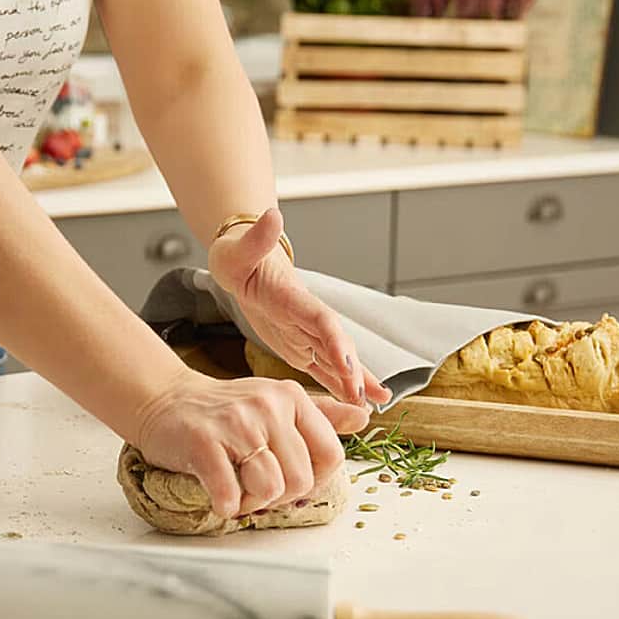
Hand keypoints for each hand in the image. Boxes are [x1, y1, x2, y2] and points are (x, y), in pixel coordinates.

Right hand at [134, 369, 370, 516]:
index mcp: (292, 398)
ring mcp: (237, 423)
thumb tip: (364, 418)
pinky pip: (230, 493)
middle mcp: (269, 406)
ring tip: (238, 488)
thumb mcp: (278, 402)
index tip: (291, 480)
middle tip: (256, 487)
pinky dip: (226, 504)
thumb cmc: (225, 409)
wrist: (167, 400)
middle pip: (302, 480)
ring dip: (253, 502)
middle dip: (279, 496)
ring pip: (272, 488)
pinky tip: (219, 493)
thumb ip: (322, 414)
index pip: (331, 456)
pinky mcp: (205, 443)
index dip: (315, 481)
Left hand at [208, 208, 391, 406]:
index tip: (348, 362)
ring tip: (379, 404)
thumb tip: (273, 215)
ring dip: (356, 381)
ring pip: (336, 360)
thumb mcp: (240, 248)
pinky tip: (355, 402)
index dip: (336, 341)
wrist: (243, 259)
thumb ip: (258, 238)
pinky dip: (338, 384)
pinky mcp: (299, 344)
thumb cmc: (239, 254)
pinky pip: (321, 367)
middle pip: (337, 344)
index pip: (321, 320)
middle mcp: (306, 316)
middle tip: (369, 396)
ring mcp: (305, 332)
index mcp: (293, 296)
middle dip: (354, 370)